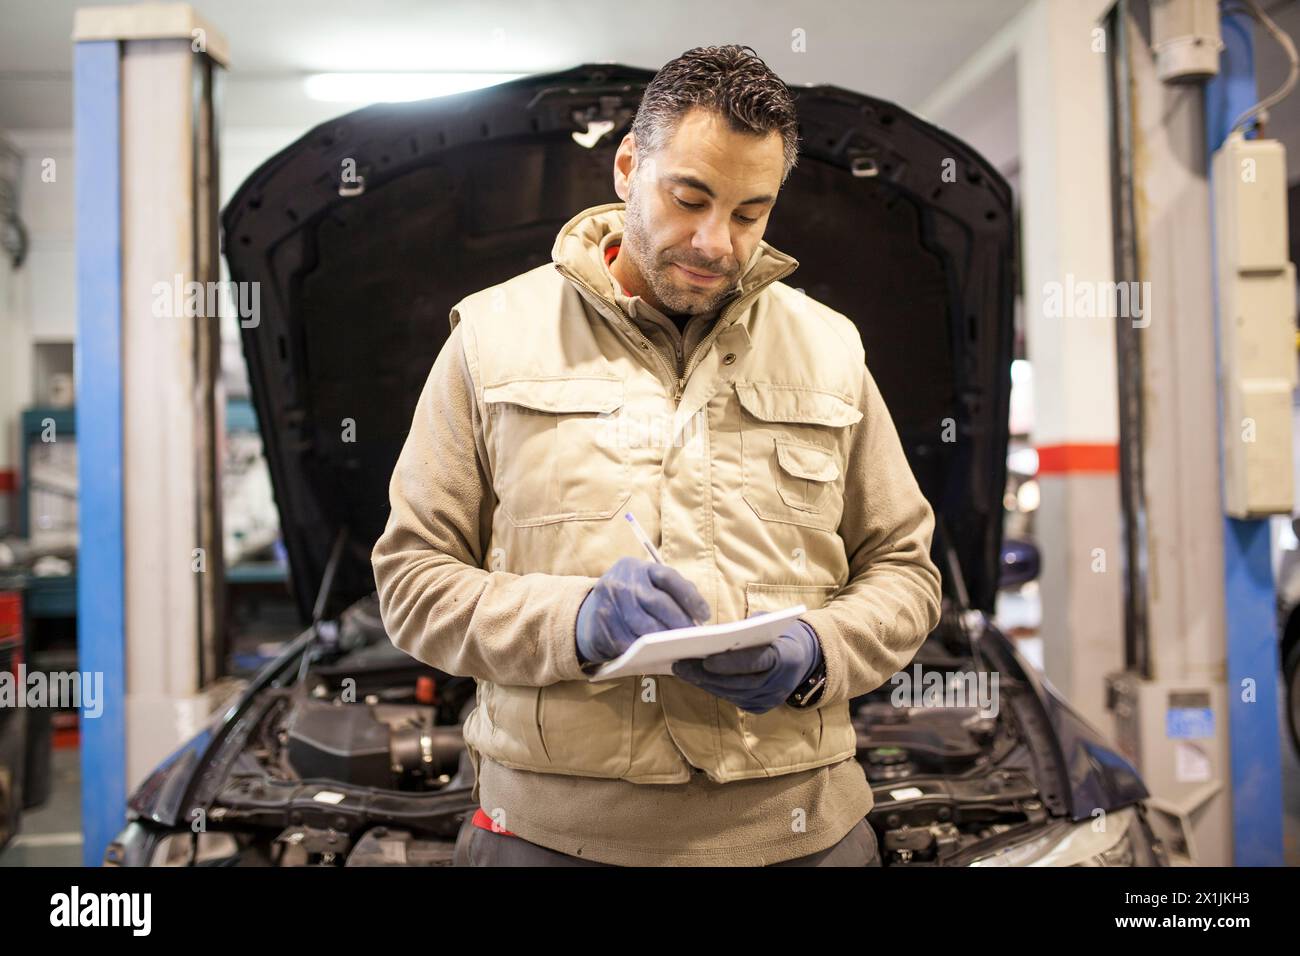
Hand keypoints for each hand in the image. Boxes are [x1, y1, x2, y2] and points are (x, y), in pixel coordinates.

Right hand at [576, 557, 710, 665]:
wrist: (588, 612)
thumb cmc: (631, 599)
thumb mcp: (647, 585)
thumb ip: (672, 593)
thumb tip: (699, 614)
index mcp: (639, 568)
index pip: (668, 577)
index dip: (690, 597)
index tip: (705, 615)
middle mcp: (623, 581)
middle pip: (657, 602)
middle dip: (679, 621)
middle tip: (694, 637)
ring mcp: (610, 602)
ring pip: (643, 625)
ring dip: (664, 639)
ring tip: (680, 648)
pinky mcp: (602, 624)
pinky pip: (627, 641)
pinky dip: (644, 650)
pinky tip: (656, 654)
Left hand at [672, 620, 820, 713]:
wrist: (803, 657)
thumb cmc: (778, 633)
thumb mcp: (767, 623)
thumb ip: (746, 629)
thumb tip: (713, 636)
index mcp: (787, 657)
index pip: (756, 662)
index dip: (730, 663)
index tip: (706, 660)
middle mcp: (780, 683)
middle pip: (739, 683)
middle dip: (707, 675)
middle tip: (681, 665)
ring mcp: (771, 699)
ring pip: (733, 694)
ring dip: (705, 684)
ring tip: (682, 671)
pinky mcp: (761, 707)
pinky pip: (733, 700)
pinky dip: (714, 689)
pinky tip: (696, 679)